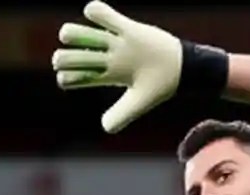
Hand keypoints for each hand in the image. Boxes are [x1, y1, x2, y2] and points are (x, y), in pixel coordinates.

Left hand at [52, 1, 183, 132]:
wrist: (184, 68)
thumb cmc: (161, 86)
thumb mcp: (140, 102)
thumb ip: (122, 115)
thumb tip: (105, 127)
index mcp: (108, 76)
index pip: (75, 76)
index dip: (67, 77)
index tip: (68, 79)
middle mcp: (108, 58)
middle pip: (72, 55)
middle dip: (65, 57)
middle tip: (67, 59)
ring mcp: (115, 42)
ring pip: (80, 33)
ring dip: (73, 35)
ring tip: (75, 38)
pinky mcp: (127, 27)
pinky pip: (101, 13)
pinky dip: (94, 12)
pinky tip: (97, 17)